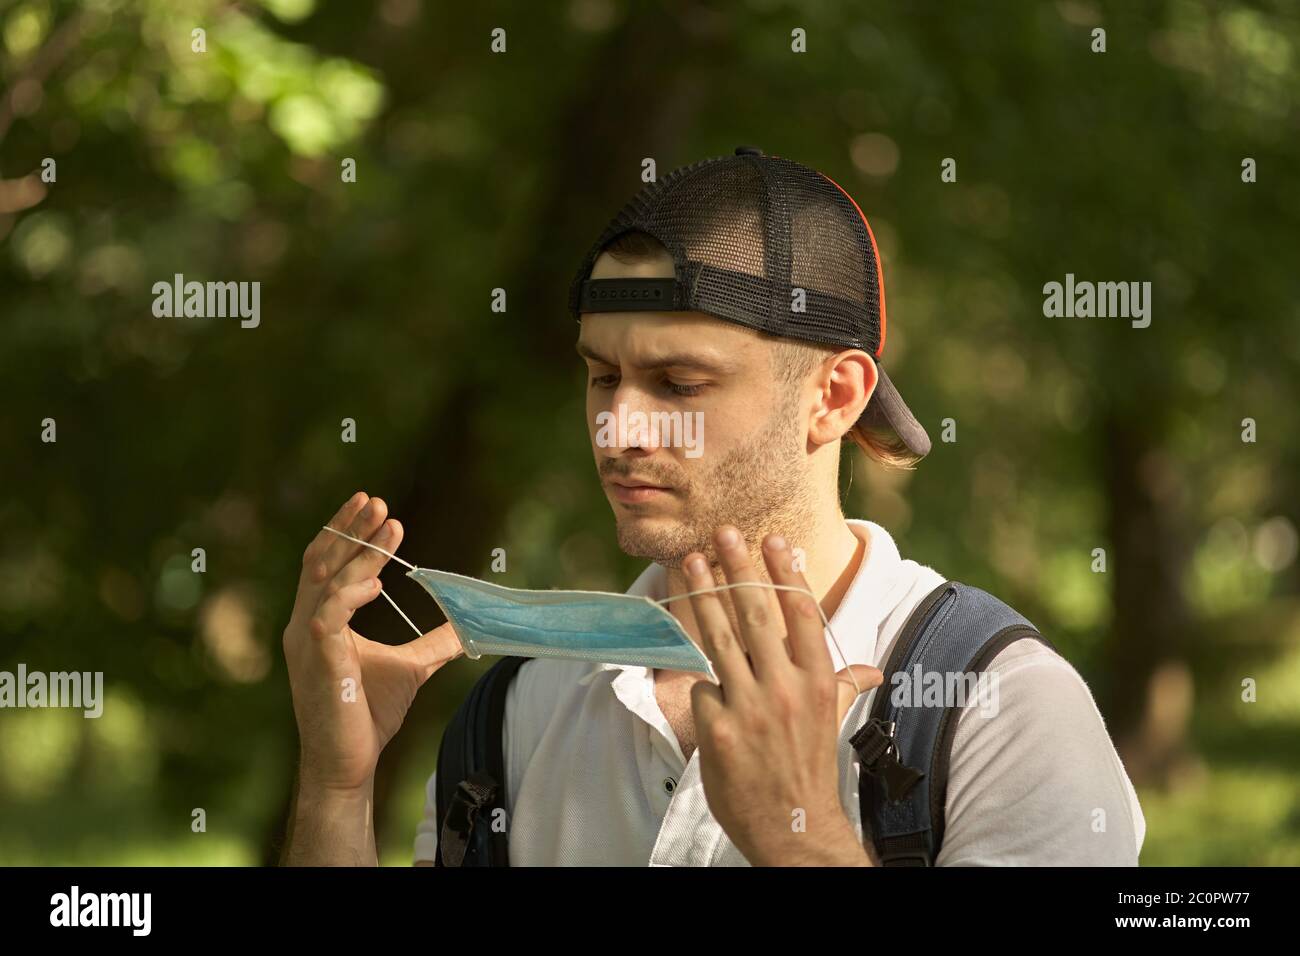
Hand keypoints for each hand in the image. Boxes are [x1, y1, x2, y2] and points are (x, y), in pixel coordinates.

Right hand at [283, 492, 461, 795]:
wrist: (349, 762)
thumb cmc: (369, 715)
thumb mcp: (410, 668)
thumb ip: (432, 643)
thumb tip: (463, 626)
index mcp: (320, 621)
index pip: (326, 564)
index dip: (346, 532)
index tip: (372, 506)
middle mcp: (306, 624)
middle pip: (322, 561)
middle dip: (351, 529)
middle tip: (379, 501)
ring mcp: (307, 642)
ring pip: (327, 580)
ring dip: (360, 552)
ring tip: (389, 527)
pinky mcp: (316, 660)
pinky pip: (328, 615)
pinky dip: (350, 594)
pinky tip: (375, 584)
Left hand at [682, 525, 882, 865]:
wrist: (793, 828)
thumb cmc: (810, 768)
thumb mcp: (833, 721)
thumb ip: (845, 684)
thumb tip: (873, 668)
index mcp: (818, 682)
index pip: (801, 614)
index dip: (786, 574)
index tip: (774, 540)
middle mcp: (786, 688)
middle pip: (756, 615)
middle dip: (737, 568)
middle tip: (722, 532)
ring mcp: (750, 708)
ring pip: (721, 639)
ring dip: (704, 596)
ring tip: (691, 562)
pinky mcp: (719, 729)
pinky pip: (704, 689)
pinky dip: (705, 687)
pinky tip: (708, 689)